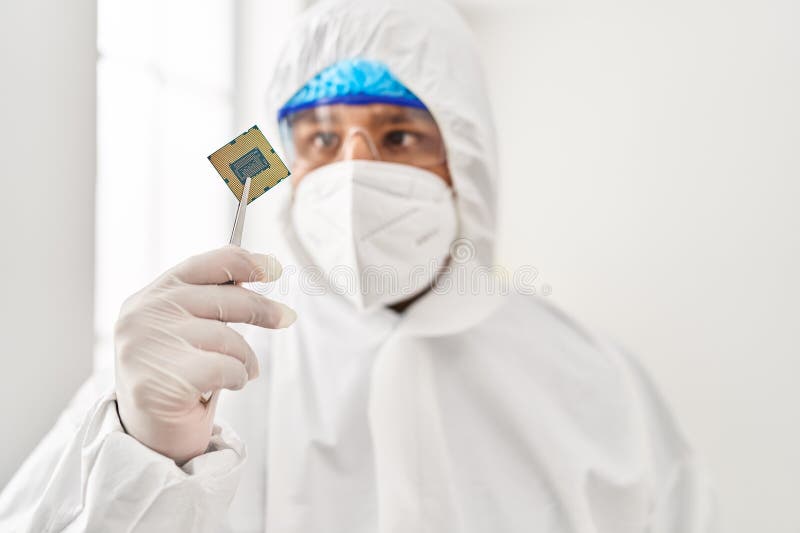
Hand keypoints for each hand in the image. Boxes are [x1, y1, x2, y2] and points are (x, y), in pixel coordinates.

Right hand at [114, 245, 294, 463]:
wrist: (150, 438)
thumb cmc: (176, 378)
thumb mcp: (187, 329)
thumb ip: (210, 300)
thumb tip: (258, 271)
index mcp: (150, 297)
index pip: (204, 265)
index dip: (244, 263)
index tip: (272, 268)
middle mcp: (143, 316)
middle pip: (225, 298)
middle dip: (263, 310)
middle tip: (286, 317)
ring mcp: (147, 347)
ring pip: (229, 337)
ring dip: (245, 358)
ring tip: (240, 372)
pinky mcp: (160, 381)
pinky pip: (225, 368)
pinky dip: (237, 377)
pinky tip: (228, 385)